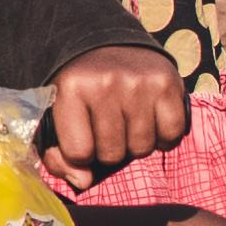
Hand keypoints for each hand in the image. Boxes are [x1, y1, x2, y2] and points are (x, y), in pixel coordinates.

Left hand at [41, 39, 189, 177]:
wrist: (106, 43)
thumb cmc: (78, 89)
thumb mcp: (54, 114)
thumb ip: (57, 155)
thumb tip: (82, 182)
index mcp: (71, 88)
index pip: (79, 153)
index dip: (81, 153)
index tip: (81, 134)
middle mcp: (106, 83)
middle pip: (112, 154)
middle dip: (109, 149)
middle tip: (106, 125)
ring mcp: (140, 83)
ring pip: (142, 148)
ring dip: (135, 143)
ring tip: (127, 120)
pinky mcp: (168, 82)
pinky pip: (171, 135)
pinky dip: (163, 136)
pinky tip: (150, 118)